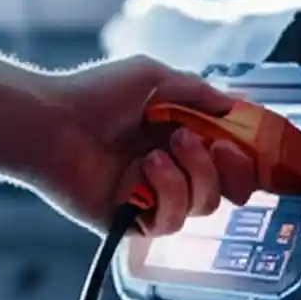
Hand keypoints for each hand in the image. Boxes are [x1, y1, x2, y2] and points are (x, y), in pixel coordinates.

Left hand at [37, 55, 257, 235]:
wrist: (50, 122)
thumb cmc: (92, 94)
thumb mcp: (154, 77)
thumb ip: (198, 91)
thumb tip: (235, 105)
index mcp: (178, 136)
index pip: (230, 158)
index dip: (247, 155)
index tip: (249, 143)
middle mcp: (171, 170)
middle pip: (230, 190)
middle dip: (233, 170)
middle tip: (216, 148)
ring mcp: (153, 197)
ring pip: (206, 206)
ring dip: (194, 174)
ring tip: (161, 150)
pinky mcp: (132, 222)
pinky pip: (173, 222)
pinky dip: (168, 191)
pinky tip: (146, 169)